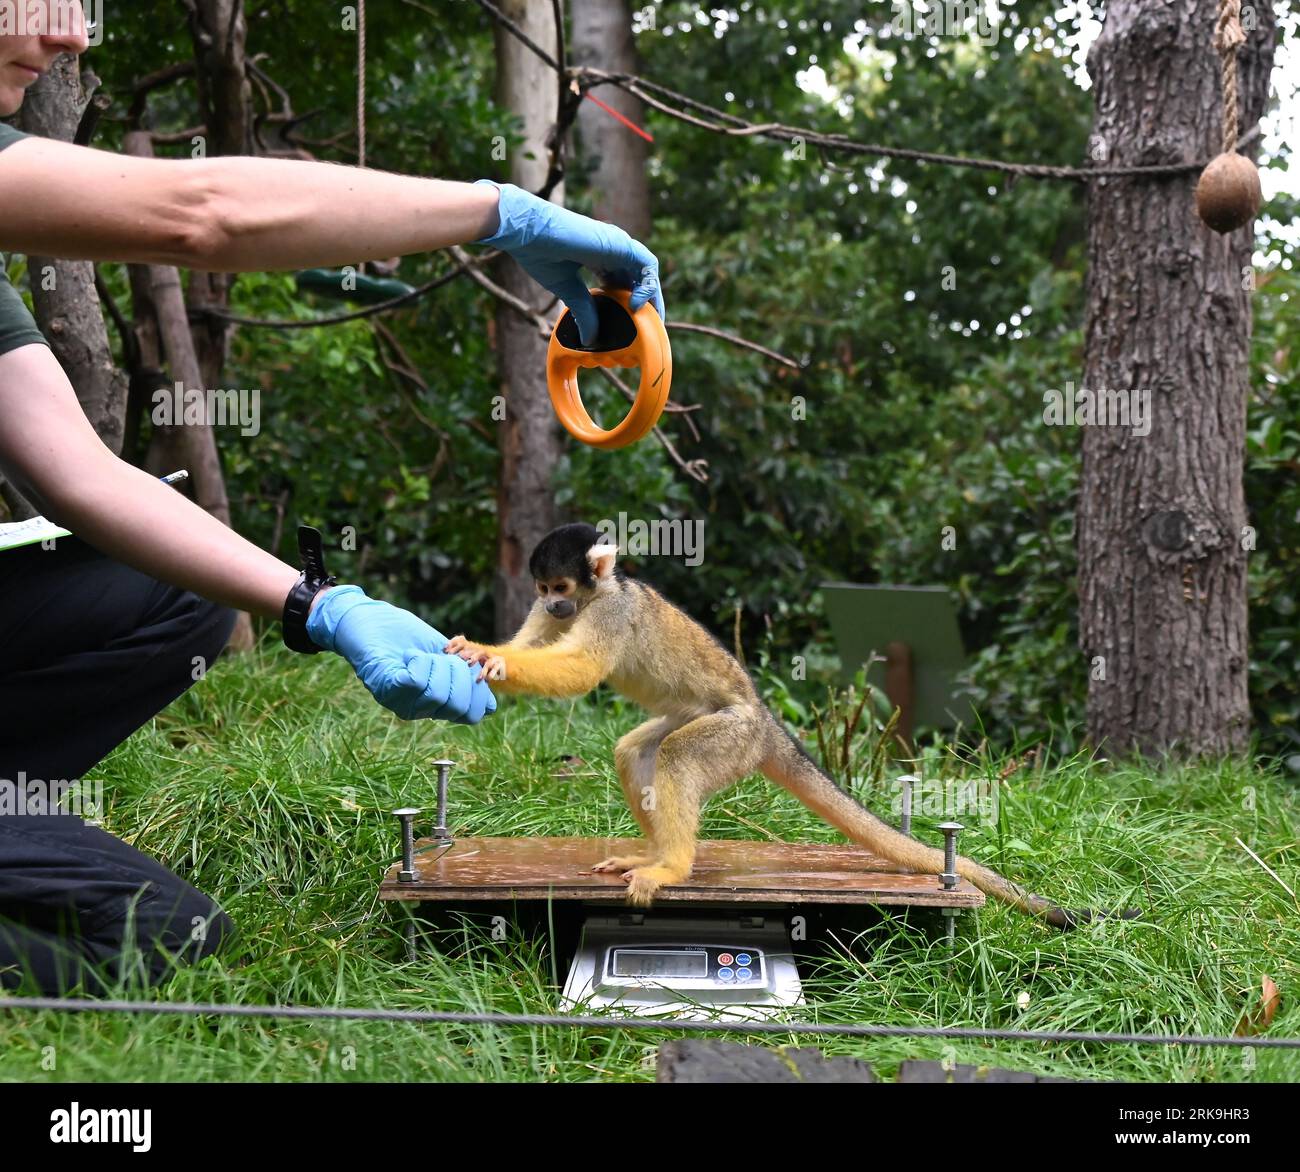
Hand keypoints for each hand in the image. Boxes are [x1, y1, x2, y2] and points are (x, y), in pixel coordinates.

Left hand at [306, 586, 495, 723]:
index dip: (479, 689)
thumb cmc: (404, 634)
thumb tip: (491, 705)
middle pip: (458, 706)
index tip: (469, 665)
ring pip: (437, 693)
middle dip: (459, 673)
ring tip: (419, 654)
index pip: (471, 715)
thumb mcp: (443, 655)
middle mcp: (420, 708)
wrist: (368, 619)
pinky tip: (407, 655)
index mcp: (437, 702)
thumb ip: (464, 676)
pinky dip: (418, 661)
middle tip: (441, 656)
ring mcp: (402, 702)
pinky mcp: (386, 689)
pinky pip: (415, 682)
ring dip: (435, 664)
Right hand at [473, 180, 664, 346]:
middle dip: (647, 303)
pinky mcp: (620, 243)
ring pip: (647, 272)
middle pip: (639, 278)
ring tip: (650, 321)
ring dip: (653, 296)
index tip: (632, 325)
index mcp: (599, 257)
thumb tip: (589, 339)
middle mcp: (612, 249)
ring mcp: (618, 244)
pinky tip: (638, 305)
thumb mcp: (567, 290)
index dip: (631, 303)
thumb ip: (583, 311)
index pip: (624, 282)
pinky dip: (648, 286)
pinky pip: (647, 264)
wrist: (527, 231)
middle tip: (648, 329)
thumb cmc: (539, 253)